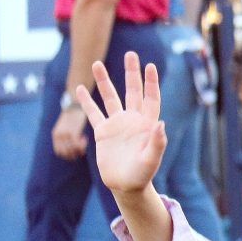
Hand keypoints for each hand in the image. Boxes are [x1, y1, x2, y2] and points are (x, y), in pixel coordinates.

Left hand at [52, 107, 89, 159]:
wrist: (74, 106)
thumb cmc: (73, 117)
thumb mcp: (66, 127)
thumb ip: (66, 137)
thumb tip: (72, 147)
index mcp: (55, 135)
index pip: (59, 152)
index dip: (68, 154)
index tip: (75, 150)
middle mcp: (58, 136)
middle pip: (65, 153)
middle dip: (75, 153)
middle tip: (81, 148)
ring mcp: (64, 135)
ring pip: (71, 151)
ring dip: (79, 150)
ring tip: (84, 142)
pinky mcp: (72, 132)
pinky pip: (76, 145)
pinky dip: (82, 145)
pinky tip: (85, 139)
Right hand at [76, 52, 166, 195]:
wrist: (126, 185)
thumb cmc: (142, 174)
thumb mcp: (151, 160)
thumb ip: (157, 142)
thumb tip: (162, 123)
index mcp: (147, 125)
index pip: (151, 99)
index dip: (151, 83)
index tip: (151, 66)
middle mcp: (132, 120)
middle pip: (132, 92)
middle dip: (131, 73)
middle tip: (131, 54)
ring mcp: (117, 124)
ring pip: (110, 97)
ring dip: (104, 82)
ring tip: (97, 64)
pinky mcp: (103, 131)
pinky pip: (93, 113)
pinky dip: (86, 101)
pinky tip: (80, 89)